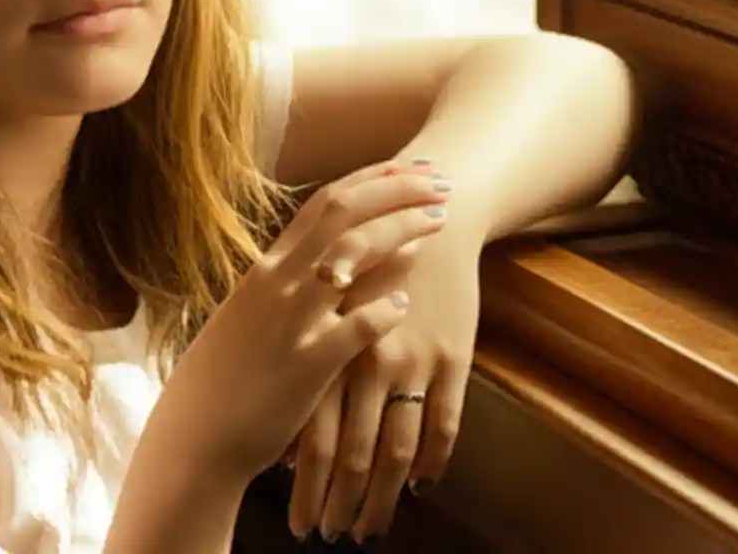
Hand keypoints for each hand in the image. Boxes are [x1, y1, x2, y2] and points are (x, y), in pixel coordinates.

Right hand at [148, 159, 450, 485]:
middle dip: (397, 189)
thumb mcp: (248, 320)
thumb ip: (284, 291)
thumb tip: (330, 268)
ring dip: (402, 229)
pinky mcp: (307, 366)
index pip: (324, 204)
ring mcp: (292, 321)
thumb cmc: (222, 384)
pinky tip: (408, 304)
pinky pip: (358, 325)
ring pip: (353, 253)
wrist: (193, 440)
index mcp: (265, 270)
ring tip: (439, 222)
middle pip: (344, 212)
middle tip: (440, 182)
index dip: (373, 180)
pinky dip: (387, 308)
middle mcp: (278, 284)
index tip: (411, 170)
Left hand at [287, 215, 481, 543]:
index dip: (306, 486)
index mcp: (324, 345)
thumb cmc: (362, 266)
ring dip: (382, 498)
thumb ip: (304, 368)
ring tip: (369, 529)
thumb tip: (285, 435)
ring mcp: (412, 361)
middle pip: (351, 453)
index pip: (311, 437)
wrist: (428, 214)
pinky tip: (420, 486)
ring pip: (397, 450)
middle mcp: (365, 359)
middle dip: (339, 503)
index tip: (298, 523)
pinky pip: (445, 425)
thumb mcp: (322, 305)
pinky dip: (433, 463)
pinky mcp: (452, 358)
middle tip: (330, 535)